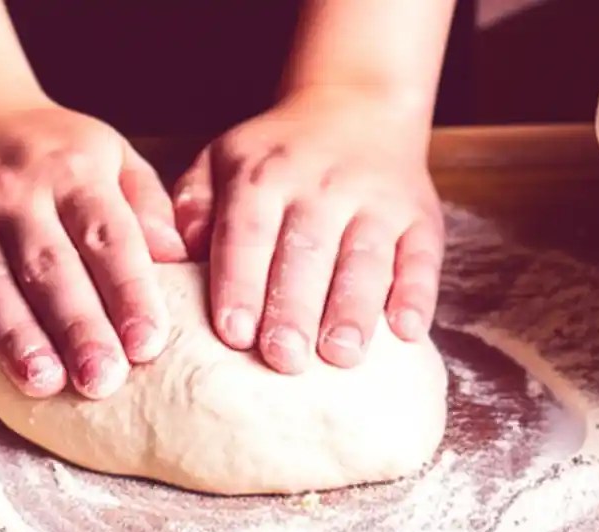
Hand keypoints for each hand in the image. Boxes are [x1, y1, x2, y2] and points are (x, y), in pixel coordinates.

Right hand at [0, 98, 185, 398]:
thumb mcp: (111, 155)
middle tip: (102, 381)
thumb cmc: (51, 150)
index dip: (128, 292)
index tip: (148, 344)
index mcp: (73, 172)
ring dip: (15, 335)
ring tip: (43, 382)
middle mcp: (14, 192)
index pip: (106, 238)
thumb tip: (179, 255)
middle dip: (77, 328)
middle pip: (48, 268)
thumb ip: (147, 204)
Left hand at [173, 88, 444, 373]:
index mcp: (264, 175)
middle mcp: (322, 185)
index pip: (248, 234)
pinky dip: (417, 293)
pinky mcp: (421, 218)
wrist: (357, 105)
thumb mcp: (222, 160)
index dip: (241, 283)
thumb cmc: (277, 155)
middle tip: (284, 359)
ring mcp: (378, 201)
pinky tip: (406, 331)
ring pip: (366, 258)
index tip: (234, 334)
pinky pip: (423, 257)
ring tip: (341, 355)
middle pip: (307, 252)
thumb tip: (175, 252)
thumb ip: (193, 205)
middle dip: (295, 308)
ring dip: (354, 309)